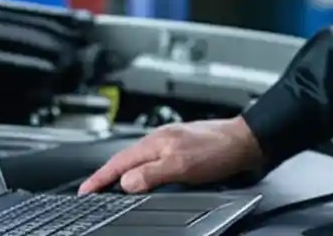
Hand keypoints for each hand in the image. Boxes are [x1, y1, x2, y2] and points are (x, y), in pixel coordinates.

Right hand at [78, 116, 264, 194]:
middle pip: (124, 160)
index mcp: (155, 142)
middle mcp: (160, 140)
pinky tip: (145, 177)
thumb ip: (151, 174)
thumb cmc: (219, 149)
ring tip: (111, 185)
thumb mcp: (181, 165)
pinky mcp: (183, 149)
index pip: (118, 163)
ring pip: (138, 160)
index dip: (99, 178)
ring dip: (122, 173)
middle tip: (92, 189)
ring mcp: (172, 143)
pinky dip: (141, 172)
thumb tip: (125, 182)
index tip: (84, 190)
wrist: (248, 141)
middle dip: (106, 175)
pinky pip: (152, 161)